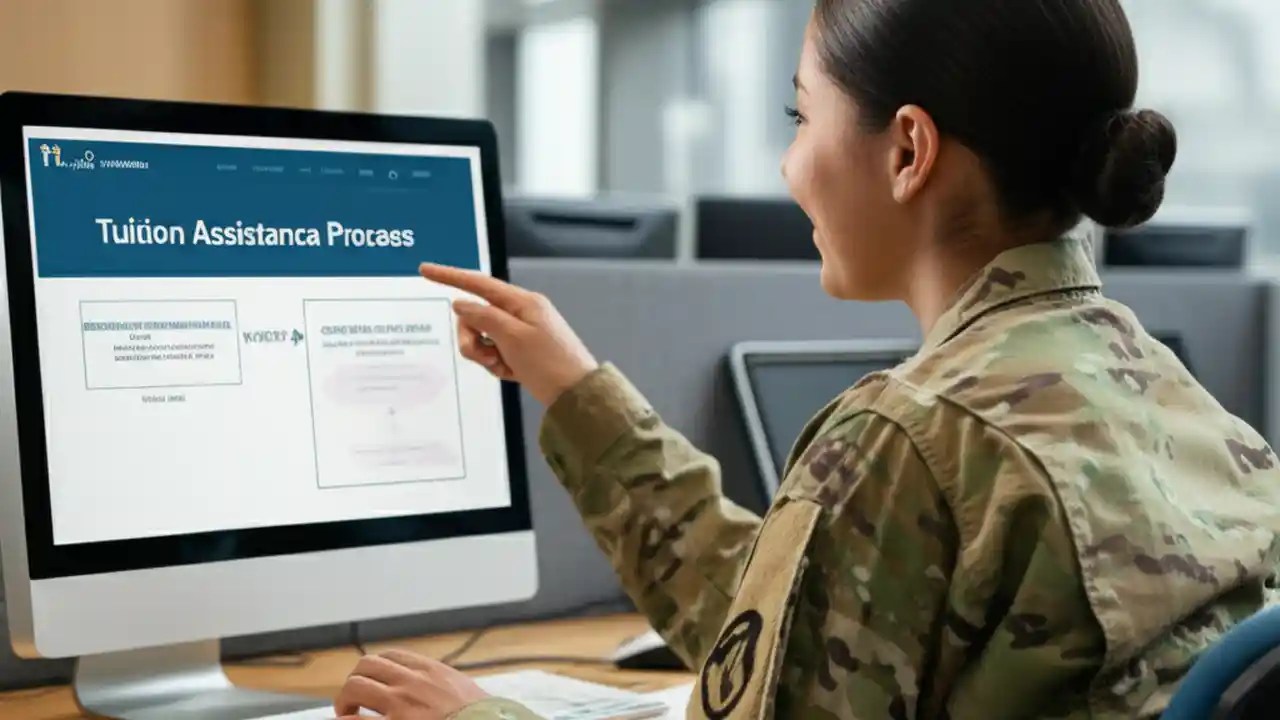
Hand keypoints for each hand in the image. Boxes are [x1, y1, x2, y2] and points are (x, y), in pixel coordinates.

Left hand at [334, 649, 488, 719]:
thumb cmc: (481, 715)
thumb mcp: (463, 690)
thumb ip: (442, 684)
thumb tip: (435, 689)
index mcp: (430, 670)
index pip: (390, 656)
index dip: (375, 668)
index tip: (371, 680)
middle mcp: (411, 681)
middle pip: (367, 666)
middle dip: (355, 681)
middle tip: (354, 700)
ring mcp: (399, 704)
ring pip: (355, 686)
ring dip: (345, 700)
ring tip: (346, 714)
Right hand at [419, 263, 598, 406]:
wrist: (575, 395)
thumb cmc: (551, 363)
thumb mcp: (513, 338)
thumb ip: (484, 317)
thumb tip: (461, 303)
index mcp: (522, 302)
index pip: (479, 283)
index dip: (450, 276)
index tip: (426, 270)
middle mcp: (520, 313)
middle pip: (475, 315)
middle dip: (472, 337)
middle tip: (485, 357)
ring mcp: (519, 332)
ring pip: (481, 336)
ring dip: (483, 354)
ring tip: (501, 366)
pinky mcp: (519, 350)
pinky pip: (492, 352)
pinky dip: (495, 364)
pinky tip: (511, 373)